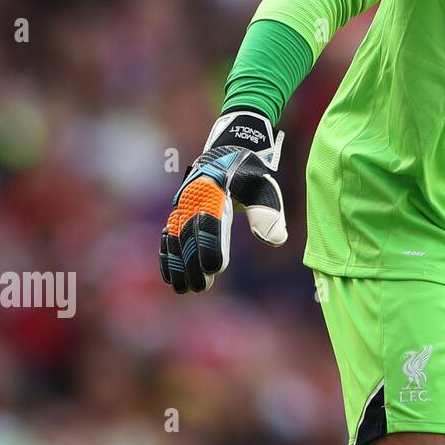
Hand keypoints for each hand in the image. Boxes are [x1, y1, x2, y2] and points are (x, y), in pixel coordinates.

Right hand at [160, 109, 287, 293]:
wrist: (225, 155)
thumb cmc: (249, 176)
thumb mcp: (263, 188)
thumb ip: (268, 213)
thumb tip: (277, 240)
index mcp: (216, 190)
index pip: (212, 222)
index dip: (212, 245)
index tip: (216, 268)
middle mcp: (194, 198)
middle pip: (190, 234)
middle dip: (193, 262)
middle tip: (202, 286)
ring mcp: (182, 206)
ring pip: (176, 238)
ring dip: (177, 264)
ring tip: (183, 288)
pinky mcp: (178, 213)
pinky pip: (169, 236)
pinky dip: (167, 256)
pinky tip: (170, 277)